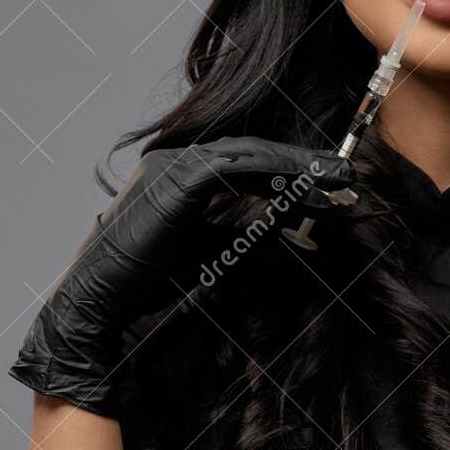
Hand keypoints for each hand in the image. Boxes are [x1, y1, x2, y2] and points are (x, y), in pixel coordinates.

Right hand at [7, 138, 357, 413]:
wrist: (102, 298)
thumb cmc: (147, 282)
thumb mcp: (207, 250)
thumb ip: (240, 230)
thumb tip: (285, 221)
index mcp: (178, 170)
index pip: (246, 161)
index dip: (291, 167)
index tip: (329, 179)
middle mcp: (174, 158)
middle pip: (254, 152)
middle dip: (304, 162)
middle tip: (347, 173)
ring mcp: (173, 164)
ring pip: (251, 155)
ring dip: (298, 167)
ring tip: (338, 179)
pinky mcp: (176, 180)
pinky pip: (237, 169)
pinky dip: (274, 175)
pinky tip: (305, 187)